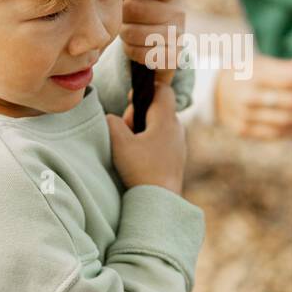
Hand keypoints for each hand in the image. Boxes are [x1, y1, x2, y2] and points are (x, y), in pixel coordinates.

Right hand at [106, 79, 186, 193]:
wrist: (159, 202)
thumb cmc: (140, 171)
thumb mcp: (119, 143)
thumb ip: (112, 123)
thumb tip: (111, 117)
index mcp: (166, 119)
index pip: (163, 89)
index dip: (146, 89)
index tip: (130, 100)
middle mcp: (177, 128)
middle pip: (157, 108)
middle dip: (138, 115)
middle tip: (126, 132)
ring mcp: (179, 144)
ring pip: (159, 125)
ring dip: (143, 130)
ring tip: (132, 148)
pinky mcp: (177, 158)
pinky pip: (163, 141)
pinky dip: (150, 143)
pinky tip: (140, 159)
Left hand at [120, 0, 184, 85]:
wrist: (160, 42)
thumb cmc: (142, 11)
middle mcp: (178, 12)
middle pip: (134, 8)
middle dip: (122, 14)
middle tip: (124, 16)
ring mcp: (176, 35)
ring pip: (133, 33)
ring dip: (125, 33)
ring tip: (128, 30)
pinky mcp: (172, 56)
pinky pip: (140, 53)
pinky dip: (131, 50)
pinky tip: (134, 44)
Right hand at [215, 53, 291, 139]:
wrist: (215, 92)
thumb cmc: (247, 74)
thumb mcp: (263, 64)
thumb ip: (288, 69)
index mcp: (254, 75)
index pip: (290, 79)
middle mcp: (248, 96)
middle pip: (291, 101)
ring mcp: (245, 116)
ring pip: (286, 120)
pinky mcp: (245, 131)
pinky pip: (276, 134)